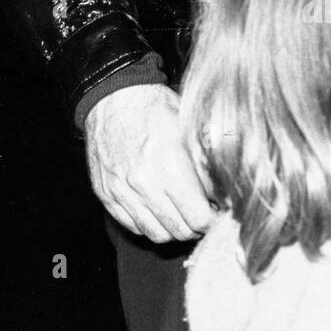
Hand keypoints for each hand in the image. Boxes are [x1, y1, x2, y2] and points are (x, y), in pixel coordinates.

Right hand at [84, 84, 212, 242]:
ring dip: (173, 229)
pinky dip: (148, 223)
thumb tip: (224, 193)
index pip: (199, 218)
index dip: (212, 217)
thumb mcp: (189, 127)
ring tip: (180, 213)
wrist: (112, 96)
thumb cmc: (154, 107)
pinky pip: (132, 225)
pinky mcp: (106, 194)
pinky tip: (157, 208)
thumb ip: (206, 164)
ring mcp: (122, 191)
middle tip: (201, 213)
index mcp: (170, 165)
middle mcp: (144, 183)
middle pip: (179, 231)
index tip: (216, 210)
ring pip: (156, 234)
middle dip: (196, 226)